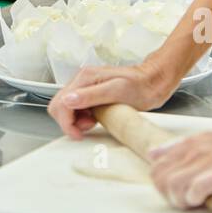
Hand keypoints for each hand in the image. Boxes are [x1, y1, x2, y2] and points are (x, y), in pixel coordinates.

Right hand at [49, 57, 173, 138]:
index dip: (66, 122)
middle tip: (86, 128)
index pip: (61, 102)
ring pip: (66, 108)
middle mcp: (82, 80)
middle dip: (68, 121)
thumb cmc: (140, 86)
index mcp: (85, 78)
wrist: (152, 82)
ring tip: (92, 123)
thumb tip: (69, 100)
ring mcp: (86, 87)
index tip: (78, 134)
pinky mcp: (91, 93)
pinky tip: (95, 119)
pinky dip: (81, 118)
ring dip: (75, 120)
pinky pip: (77, 108)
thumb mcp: (116, 91)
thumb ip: (90, 95)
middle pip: (59, 105)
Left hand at [147, 131, 211, 208]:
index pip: (156, 165)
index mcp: (192, 142)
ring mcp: (210, 160)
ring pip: (173, 184)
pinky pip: (195, 189)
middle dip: (167, 195)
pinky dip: (195, 199)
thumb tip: (155, 154)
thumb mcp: (210, 142)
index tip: (175, 192)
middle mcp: (197, 149)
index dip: (161, 184)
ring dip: (180, 200)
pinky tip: (205, 201)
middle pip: (160, 177)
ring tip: (194, 203)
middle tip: (183, 201)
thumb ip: (182, 148)